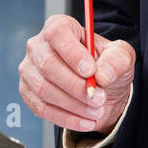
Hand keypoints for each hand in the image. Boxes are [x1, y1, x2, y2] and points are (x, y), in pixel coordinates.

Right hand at [18, 14, 133, 134]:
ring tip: (96, 110)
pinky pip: (41, 108)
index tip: (91, 71)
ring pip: (43, 89)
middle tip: (99, 97)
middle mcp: (38, 46)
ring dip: (73, 105)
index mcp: (59, 27)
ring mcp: (29, 70)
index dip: (72, 53)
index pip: (57, 33)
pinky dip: (66, 118)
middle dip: (76, 86)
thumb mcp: (121, 57)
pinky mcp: (27, 92)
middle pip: (48, 64)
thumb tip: (103, 74)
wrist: (99, 88)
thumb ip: (117, 60)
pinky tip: (85, 121)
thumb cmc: (105, 65)